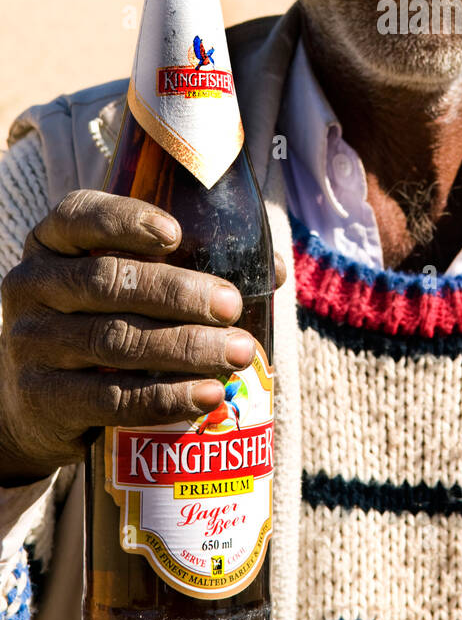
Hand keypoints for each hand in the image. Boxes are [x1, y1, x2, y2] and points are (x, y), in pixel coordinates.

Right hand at [0, 189, 285, 485]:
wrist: (35, 403)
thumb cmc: (103, 320)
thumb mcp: (129, 285)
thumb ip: (190, 265)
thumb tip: (273, 270)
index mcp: (54, 241)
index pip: (81, 217)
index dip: (126, 221)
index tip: (176, 235)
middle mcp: (33, 284)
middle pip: (108, 281)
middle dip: (177, 293)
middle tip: (230, 306)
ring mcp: (31, 342)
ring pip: (114, 340)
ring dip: (184, 348)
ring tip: (237, 353)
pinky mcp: (42, 398)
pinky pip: (109, 398)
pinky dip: (164, 397)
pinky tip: (205, 395)